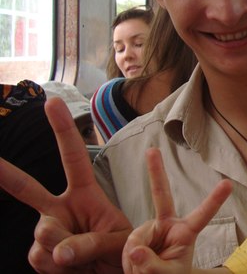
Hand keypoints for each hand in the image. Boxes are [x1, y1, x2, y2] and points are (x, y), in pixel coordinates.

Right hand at [0, 97, 131, 272]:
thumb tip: (57, 251)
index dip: (63, 130)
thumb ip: (90, 243)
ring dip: (64, 250)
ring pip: (43, 234)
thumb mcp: (118, 241)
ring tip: (84, 258)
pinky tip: (69, 269)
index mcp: (86, 194)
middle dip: (5, 173)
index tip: (52, 102)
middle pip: (28, 189)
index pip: (74, 158)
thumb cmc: (122, 251)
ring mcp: (47, 230)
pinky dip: (57, 269)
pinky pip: (39, 258)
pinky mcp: (38, 254)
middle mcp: (60, 208)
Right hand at [123, 148, 231, 273]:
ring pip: (137, 238)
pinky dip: (129, 260)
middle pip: (161, 195)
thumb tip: (135, 250)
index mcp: (187, 232)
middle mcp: (169, 224)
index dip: (214, 200)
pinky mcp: (138, 236)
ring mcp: (152, 228)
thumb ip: (152, 265)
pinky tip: (135, 266)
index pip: (203, 215)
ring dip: (136, 259)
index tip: (228, 183)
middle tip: (152, 150)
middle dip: (156, 171)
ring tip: (144, 270)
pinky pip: (128, 246)